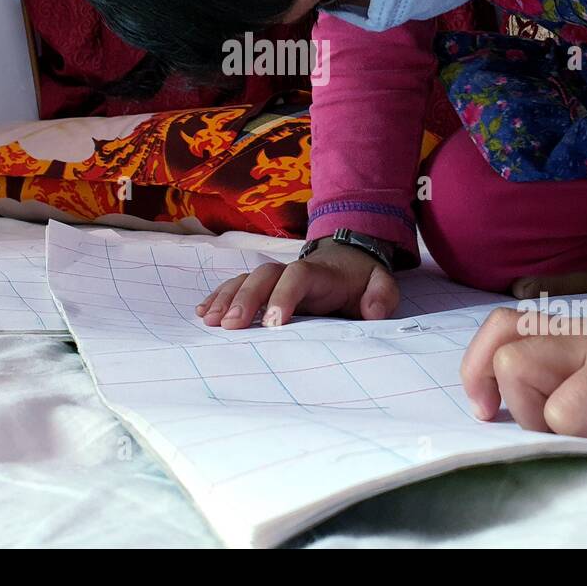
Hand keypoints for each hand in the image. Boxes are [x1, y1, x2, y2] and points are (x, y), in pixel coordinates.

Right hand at [195, 242, 398, 328]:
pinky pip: (237, 286)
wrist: (348, 261)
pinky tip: (204, 312)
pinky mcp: (264, 287)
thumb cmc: (361, 281)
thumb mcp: (382, 285)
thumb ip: (382, 296)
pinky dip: (219, 297)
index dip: (283, 296)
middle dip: (246, 298)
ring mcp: (275, 278)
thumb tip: (371, 311)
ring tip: (210, 320)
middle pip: (264, 277)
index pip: (298, 277)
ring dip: (226, 298)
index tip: (272, 323)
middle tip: (230, 325)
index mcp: (321, 274)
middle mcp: (292, 271)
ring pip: (246, 280)